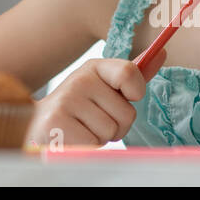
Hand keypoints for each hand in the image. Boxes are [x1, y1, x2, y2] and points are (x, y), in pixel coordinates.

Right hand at [26, 50, 165, 147]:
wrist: (37, 123)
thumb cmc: (78, 107)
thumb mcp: (102, 86)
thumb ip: (131, 75)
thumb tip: (162, 53)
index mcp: (94, 67)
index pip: (130, 73)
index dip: (135, 91)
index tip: (127, 97)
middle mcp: (80, 79)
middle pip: (127, 114)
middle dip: (116, 125)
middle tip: (94, 120)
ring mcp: (67, 100)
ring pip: (110, 131)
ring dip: (100, 137)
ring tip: (82, 128)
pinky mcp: (57, 123)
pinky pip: (94, 144)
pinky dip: (87, 146)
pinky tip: (73, 136)